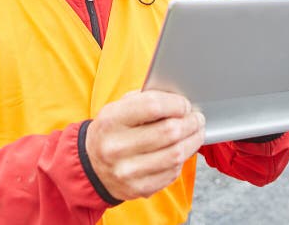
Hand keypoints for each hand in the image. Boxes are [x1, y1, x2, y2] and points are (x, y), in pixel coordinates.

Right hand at [85, 90, 204, 200]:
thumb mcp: (118, 109)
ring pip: (175, 154)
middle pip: (169, 131)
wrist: (91, 166)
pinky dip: (182, 160)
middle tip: (197, 118)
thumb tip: (179, 100)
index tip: (185, 104)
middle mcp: (116, 147)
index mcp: (111, 120)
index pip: (153, 106)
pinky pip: (172, 172)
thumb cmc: (112, 131)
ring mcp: (127, 171)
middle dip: (190, 122)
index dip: (176, 104)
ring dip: (193, 141)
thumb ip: (145, 100)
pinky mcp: (138, 188)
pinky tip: (181, 150)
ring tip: (196, 132)